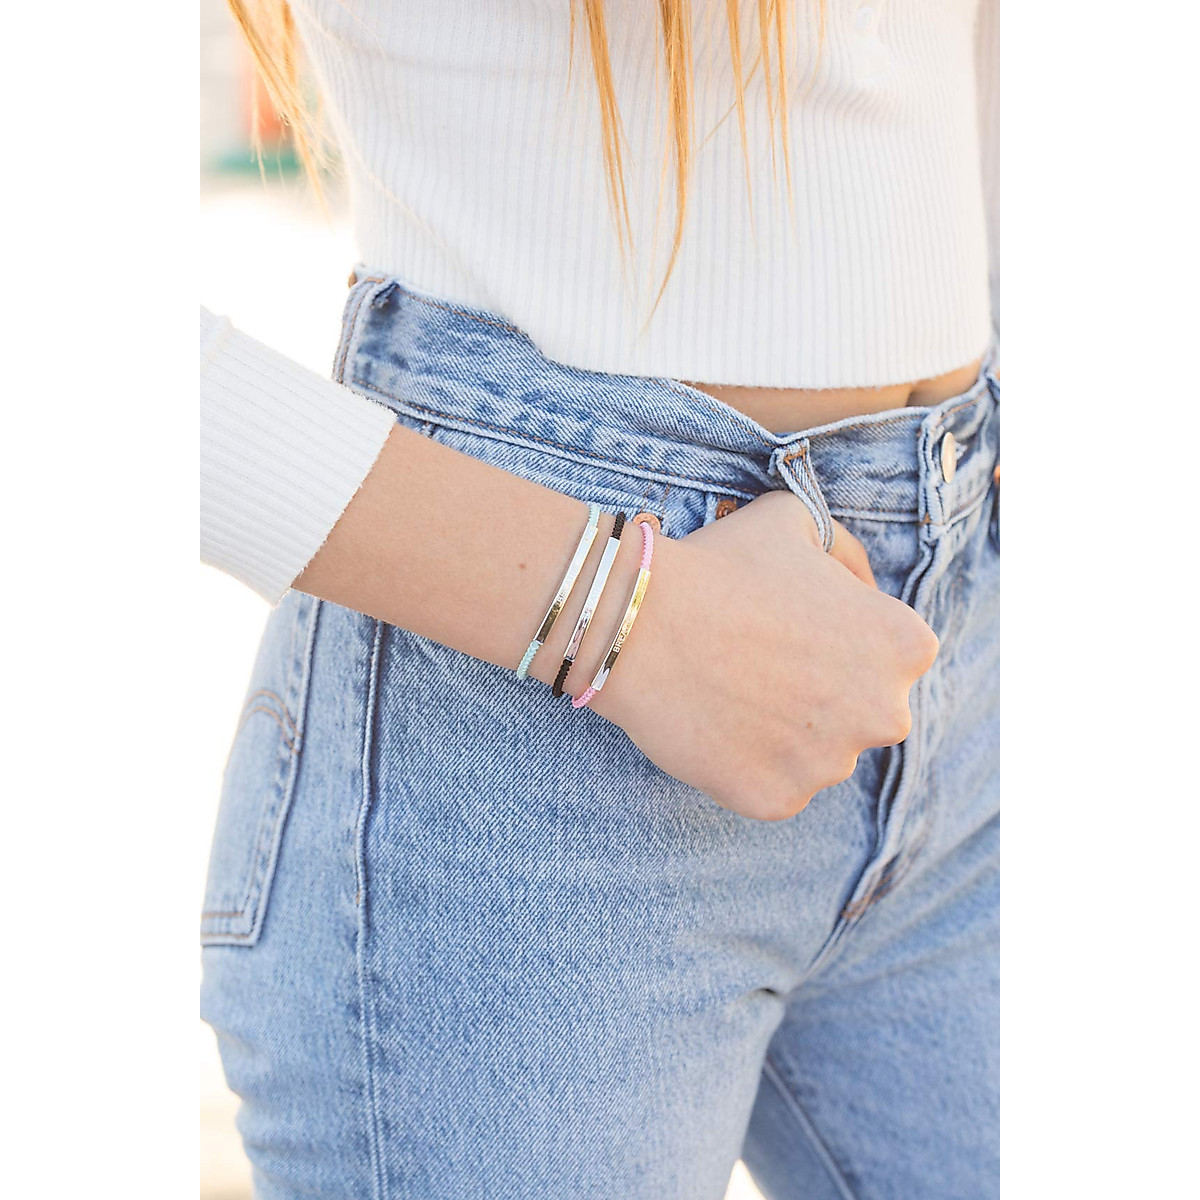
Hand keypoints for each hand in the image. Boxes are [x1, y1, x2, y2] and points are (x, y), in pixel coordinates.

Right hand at [592, 491, 938, 820]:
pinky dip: (746, 767)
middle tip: (764, 668)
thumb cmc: (718, 563)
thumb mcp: (795, 519)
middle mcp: (884, 713)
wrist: (641, 620)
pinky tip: (714, 726)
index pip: (891, 657)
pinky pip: (772, 789)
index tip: (796, 632)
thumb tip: (859, 583)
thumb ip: (843, 552)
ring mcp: (830, 765)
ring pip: (818, 757)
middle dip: (824, 697)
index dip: (841, 643)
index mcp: (904, 646)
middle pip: (862, 713)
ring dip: (786, 736)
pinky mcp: (778, 801)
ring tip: (731, 694)